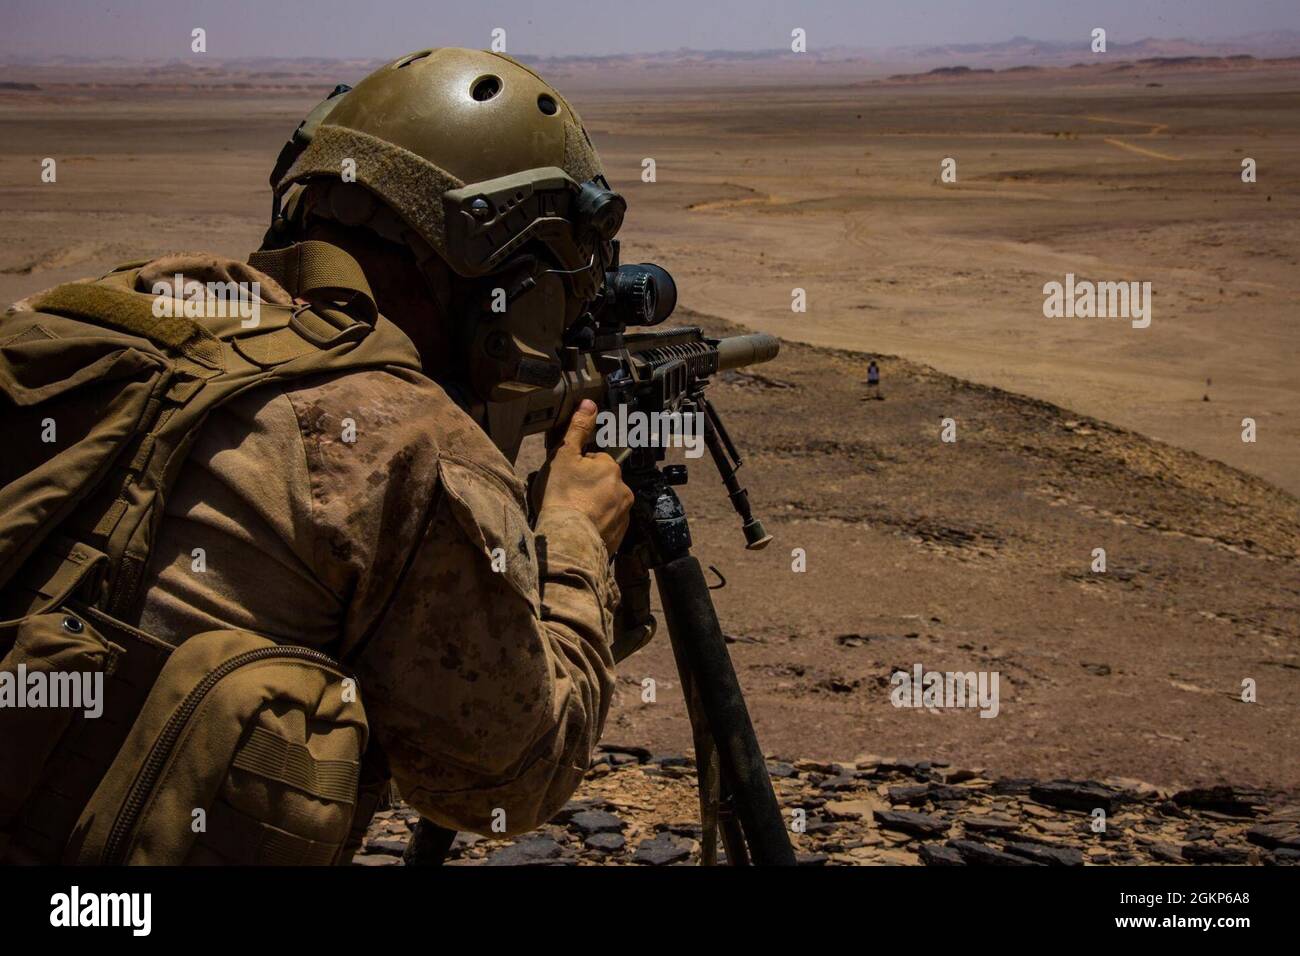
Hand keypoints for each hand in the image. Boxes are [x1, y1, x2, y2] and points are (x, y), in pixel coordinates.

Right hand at [534, 399, 633, 554]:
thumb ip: (578, 429)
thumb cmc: (563, 498)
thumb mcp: (564, 456)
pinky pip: (606, 525)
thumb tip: (589, 404)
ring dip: (591, 507)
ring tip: (572, 514)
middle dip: (586, 487)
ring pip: (605, 503)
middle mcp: (624, 489)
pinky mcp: (619, 535)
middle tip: (566, 497)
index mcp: (611, 467)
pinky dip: (595, 525)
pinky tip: (580, 528)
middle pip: (601, 482)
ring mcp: (623, 514)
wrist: (567, 541)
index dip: (577, 467)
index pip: (594, 460)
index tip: (566, 478)